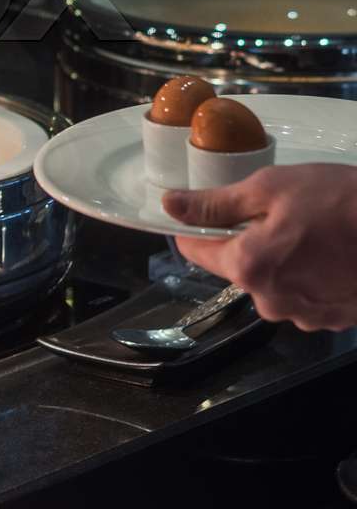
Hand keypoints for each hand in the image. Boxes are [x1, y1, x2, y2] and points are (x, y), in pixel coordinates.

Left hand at [162, 163, 356, 330]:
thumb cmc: (340, 202)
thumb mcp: (270, 188)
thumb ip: (216, 203)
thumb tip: (170, 206)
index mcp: (248, 268)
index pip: (196, 252)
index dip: (196, 229)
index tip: (208, 211)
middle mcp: (270, 301)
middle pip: (236, 268)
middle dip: (247, 241)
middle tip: (277, 213)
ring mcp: (305, 316)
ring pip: (271, 283)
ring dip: (280, 260)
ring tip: (309, 232)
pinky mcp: (333, 319)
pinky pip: (303, 295)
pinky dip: (308, 275)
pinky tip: (329, 253)